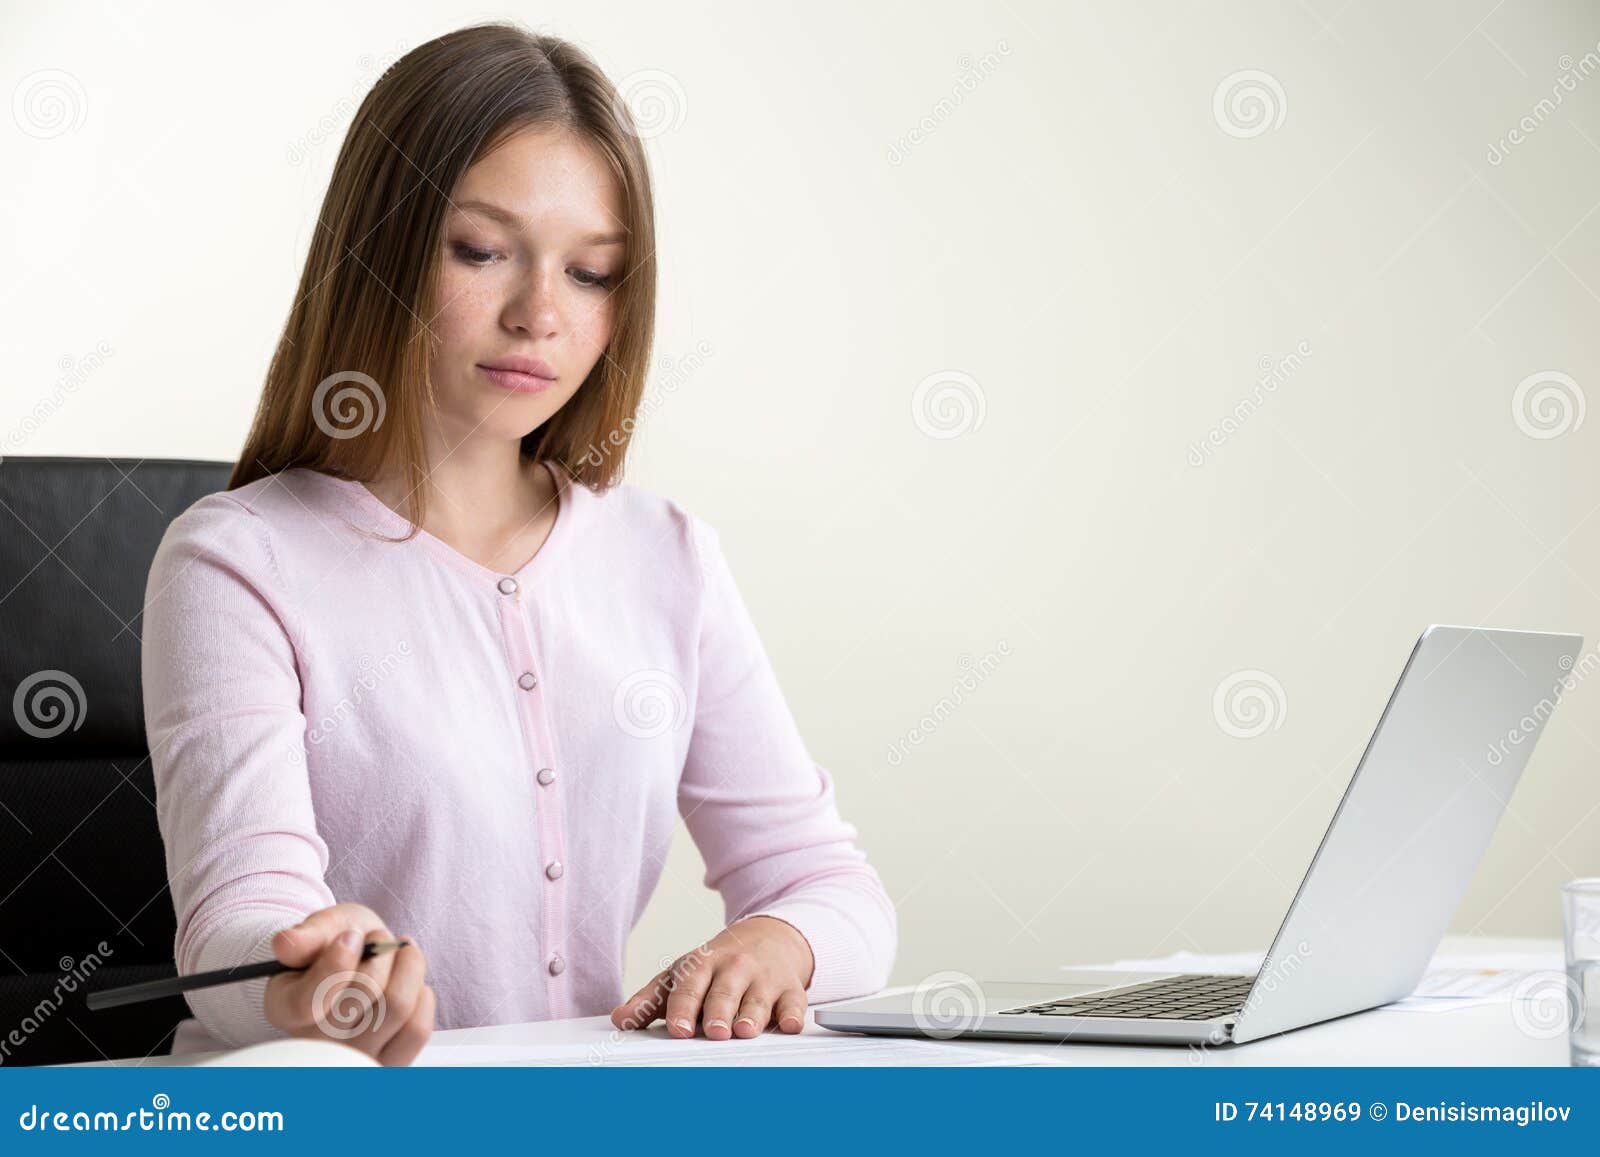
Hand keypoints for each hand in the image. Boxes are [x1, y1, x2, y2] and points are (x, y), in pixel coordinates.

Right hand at [264, 901, 435, 1065]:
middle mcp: (315, 1043)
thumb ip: (306, 936)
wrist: (363, 964)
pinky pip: (417, 1029)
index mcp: (285, 1009)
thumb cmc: (337, 945)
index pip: (307, 1002)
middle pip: (363, 995)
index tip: (352, 935)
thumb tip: (286, 944)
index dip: (336, 963)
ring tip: (401, 950)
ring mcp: (353, 1059)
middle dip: (380, 953)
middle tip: (378, 937)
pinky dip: (422, 995)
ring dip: (409, 967)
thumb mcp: (319, 931)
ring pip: (396, 1008)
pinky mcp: (389, 1064)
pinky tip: (411, 982)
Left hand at [609, 916, 814, 1039]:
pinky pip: (794, 1002)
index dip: (683, 1008)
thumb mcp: (682, 974)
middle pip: (725, 991)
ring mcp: (765, 977)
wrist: (768, 937)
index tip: (679, 1029)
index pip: (689, 986)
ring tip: (745, 1030)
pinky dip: (793, 1014)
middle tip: (714, 1031)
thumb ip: (651, 999)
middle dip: (719, 1011)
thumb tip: (620, 1020)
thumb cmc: (718, 964)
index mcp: (702, 964)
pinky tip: (790, 1024)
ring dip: (752, 1014)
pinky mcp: (791, 988)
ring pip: (758, 998)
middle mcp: (734, 968)